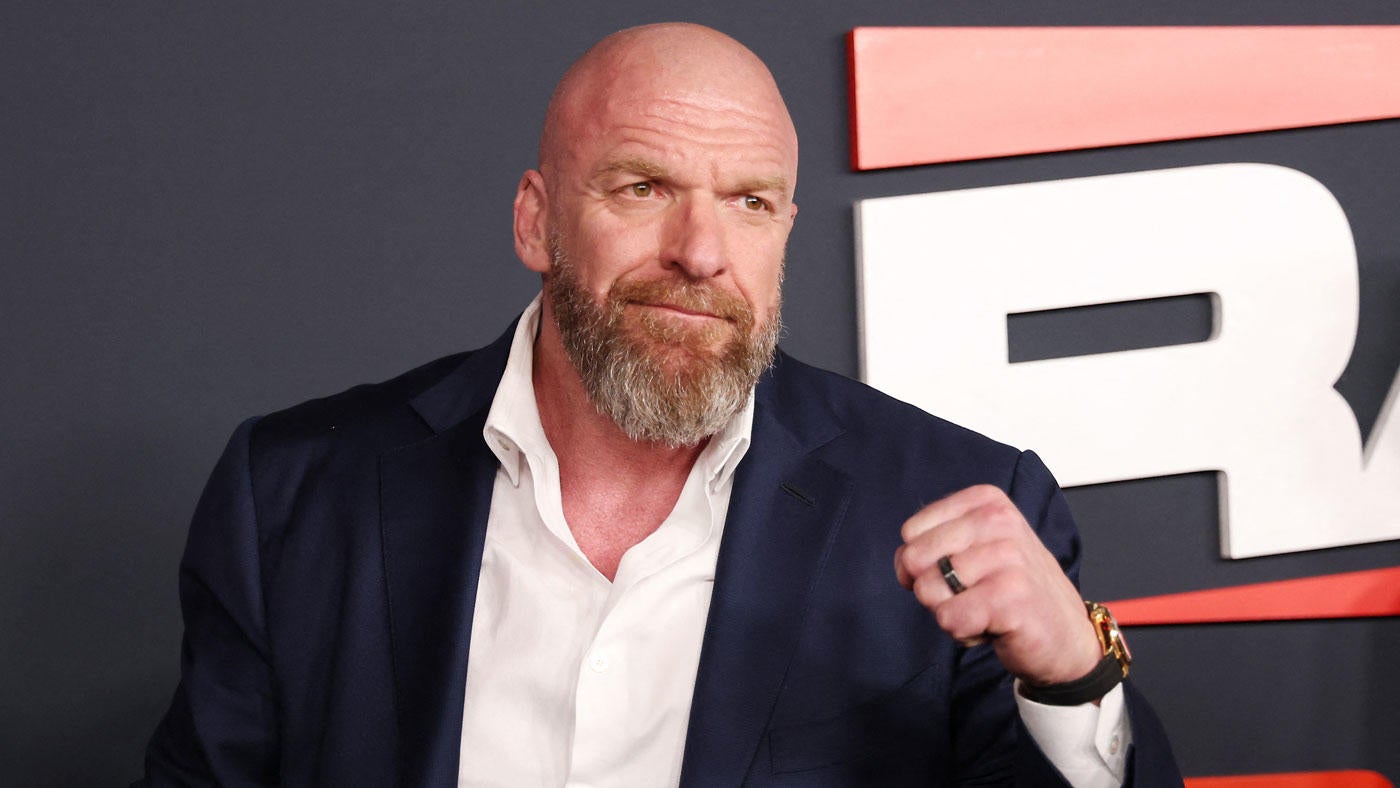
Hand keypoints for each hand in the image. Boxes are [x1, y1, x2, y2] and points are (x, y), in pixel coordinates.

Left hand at [893, 485, 1101, 686]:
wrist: (1067, 636)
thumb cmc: (1013, 592)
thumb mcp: (975, 549)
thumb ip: (932, 545)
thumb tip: (905, 565)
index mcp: (987, 501)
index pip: (911, 531)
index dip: (924, 563)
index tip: (962, 572)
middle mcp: (999, 521)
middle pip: (914, 560)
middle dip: (934, 589)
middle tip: (974, 594)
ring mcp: (1008, 557)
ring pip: (928, 591)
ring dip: (951, 612)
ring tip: (987, 609)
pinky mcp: (1010, 597)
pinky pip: (949, 619)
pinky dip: (963, 632)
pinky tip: (994, 626)